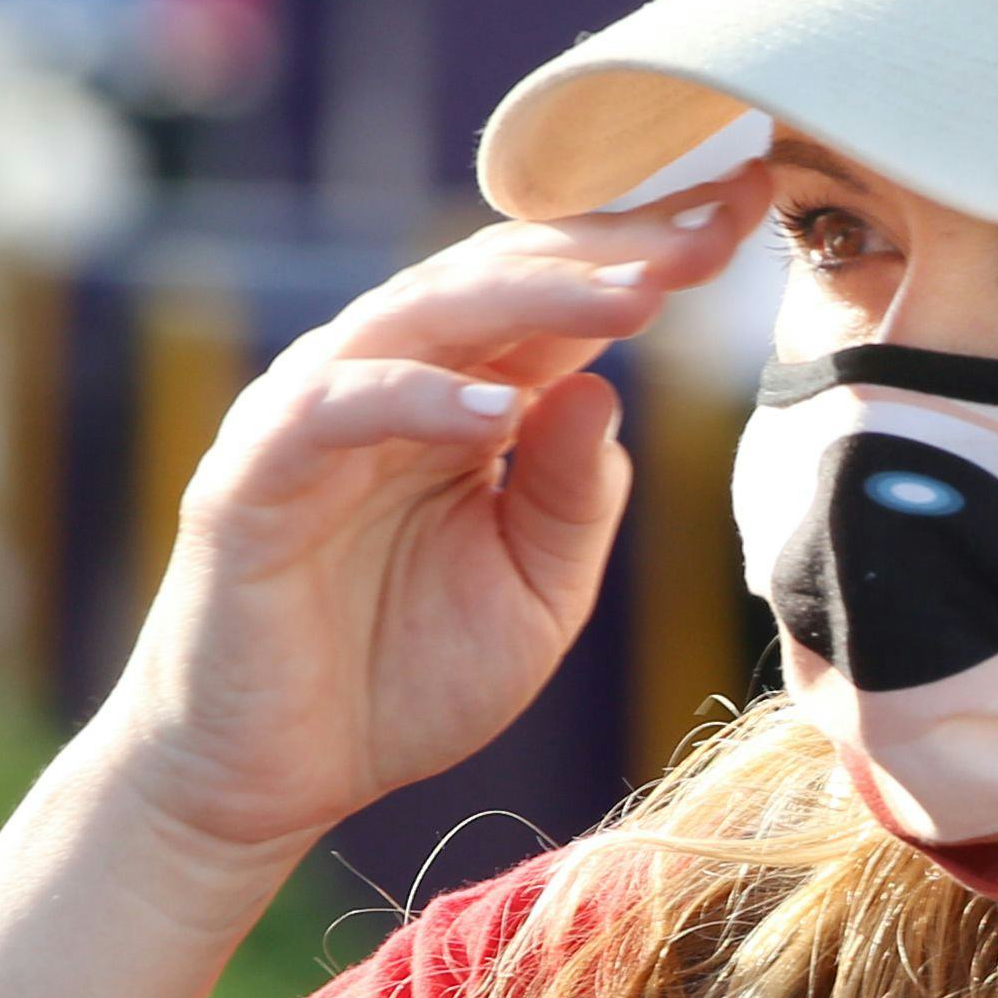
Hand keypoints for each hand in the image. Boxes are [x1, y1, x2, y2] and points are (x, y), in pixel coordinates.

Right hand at [97, 168, 770, 866]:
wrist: (266, 783)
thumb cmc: (395, 682)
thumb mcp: (534, 596)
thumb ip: (573, 499)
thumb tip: (607, 389)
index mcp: (459, 400)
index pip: (559, 301)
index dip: (647, 252)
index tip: (745, 214)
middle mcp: (387, 383)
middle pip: (499, 279)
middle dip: (610, 246)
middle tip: (709, 226)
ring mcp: (313, 419)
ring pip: (420, 315)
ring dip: (531, 297)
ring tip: (635, 293)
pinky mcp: (252, 477)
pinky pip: (334, 411)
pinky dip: (412, 399)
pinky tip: (495, 409)